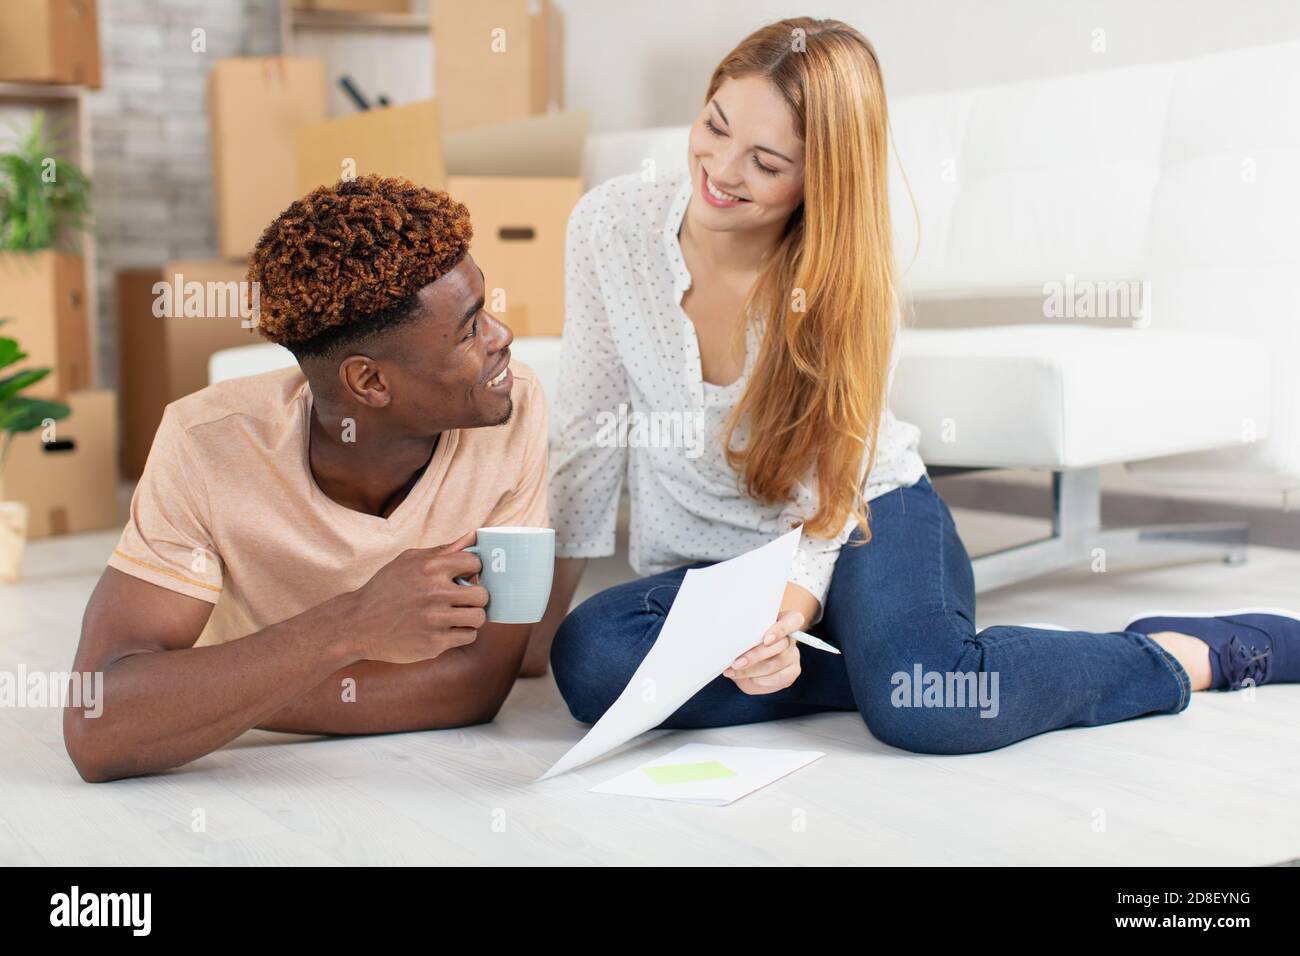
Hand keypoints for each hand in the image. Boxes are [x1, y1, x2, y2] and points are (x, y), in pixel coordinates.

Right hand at [343, 531, 488, 663]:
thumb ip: (444, 550)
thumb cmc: (386, 589)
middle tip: (462, 600)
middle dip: (475, 597)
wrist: (357, 624)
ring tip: (456, 616)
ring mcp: (436, 619)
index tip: (465, 577)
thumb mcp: (409, 561)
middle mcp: (435, 592)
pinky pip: (468, 636)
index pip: (475, 563)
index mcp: (430, 567)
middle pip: (483, 594)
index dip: (473, 571)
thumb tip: (475, 535)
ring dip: (471, 617)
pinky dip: (461, 634)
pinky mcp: (434, 642)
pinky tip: (446, 629)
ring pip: (479, 618)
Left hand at [723, 610, 803, 694]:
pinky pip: (778, 678)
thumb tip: (733, 638)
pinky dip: (760, 680)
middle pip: (781, 645)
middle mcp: (791, 638)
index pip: (793, 620)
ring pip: (777, 663)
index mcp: (783, 620)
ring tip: (734, 671)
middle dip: (756, 656)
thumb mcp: (744, 633)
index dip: (781, 630)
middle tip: (736, 663)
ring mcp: (793, 655)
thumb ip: (746, 632)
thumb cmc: (745, 642)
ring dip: (753, 670)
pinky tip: (748, 678)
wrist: (749, 664)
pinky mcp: (792, 671)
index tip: (765, 639)